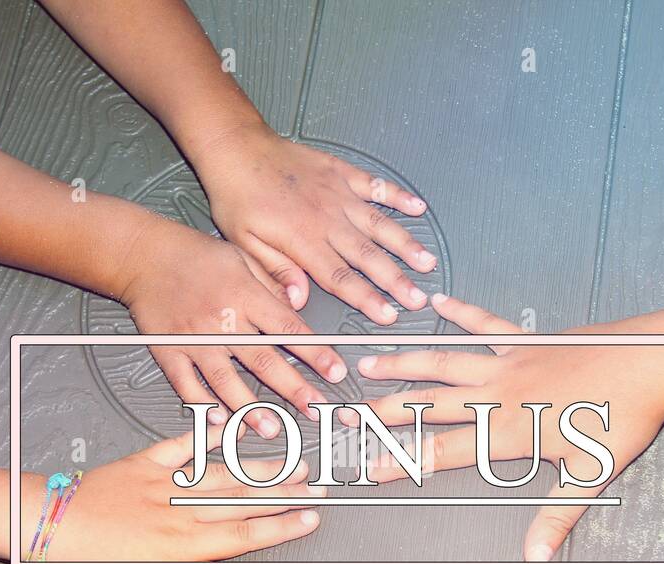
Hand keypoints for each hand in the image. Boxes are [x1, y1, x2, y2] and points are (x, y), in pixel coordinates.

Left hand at [20, 429, 322, 563]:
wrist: (44, 526)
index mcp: (183, 547)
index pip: (245, 535)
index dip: (281, 527)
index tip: (310, 519)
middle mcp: (181, 512)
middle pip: (243, 501)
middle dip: (284, 494)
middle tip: (316, 486)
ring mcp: (164, 485)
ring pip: (222, 475)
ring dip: (259, 469)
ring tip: (290, 463)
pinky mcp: (142, 465)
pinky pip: (179, 448)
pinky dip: (203, 437)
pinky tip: (226, 429)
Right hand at [118, 217, 348, 433]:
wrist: (144, 253)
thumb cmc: (196, 254)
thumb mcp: (243, 255)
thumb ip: (274, 281)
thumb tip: (302, 301)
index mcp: (245, 295)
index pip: (289, 329)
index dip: (316, 353)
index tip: (336, 372)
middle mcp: (222, 320)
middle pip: (263, 361)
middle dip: (293, 388)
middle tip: (315, 409)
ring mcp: (193, 339)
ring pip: (225, 380)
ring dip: (249, 408)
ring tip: (270, 428)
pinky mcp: (167, 350)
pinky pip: (185, 383)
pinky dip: (201, 403)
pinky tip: (218, 419)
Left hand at [196, 122, 437, 324]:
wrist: (237, 148)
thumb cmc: (237, 196)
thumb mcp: (243, 243)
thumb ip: (275, 271)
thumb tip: (298, 302)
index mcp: (303, 240)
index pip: (341, 278)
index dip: (367, 299)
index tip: (387, 315)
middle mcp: (327, 218)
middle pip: (368, 256)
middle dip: (396, 280)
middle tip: (417, 299)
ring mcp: (338, 194)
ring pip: (379, 224)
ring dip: (405, 245)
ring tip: (427, 262)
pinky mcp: (341, 173)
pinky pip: (375, 186)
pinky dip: (398, 196)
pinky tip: (418, 208)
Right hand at [359, 294, 663, 559]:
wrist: (653, 363)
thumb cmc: (626, 418)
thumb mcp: (592, 476)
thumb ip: (558, 517)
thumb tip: (535, 557)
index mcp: (508, 431)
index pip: (442, 451)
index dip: (401, 460)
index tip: (370, 467)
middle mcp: (499, 394)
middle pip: (429, 404)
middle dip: (384, 411)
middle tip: (349, 414)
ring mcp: (511, 363)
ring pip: (444, 362)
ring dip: (405, 363)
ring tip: (369, 363)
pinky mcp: (529, 340)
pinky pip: (485, 325)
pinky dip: (461, 312)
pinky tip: (439, 302)